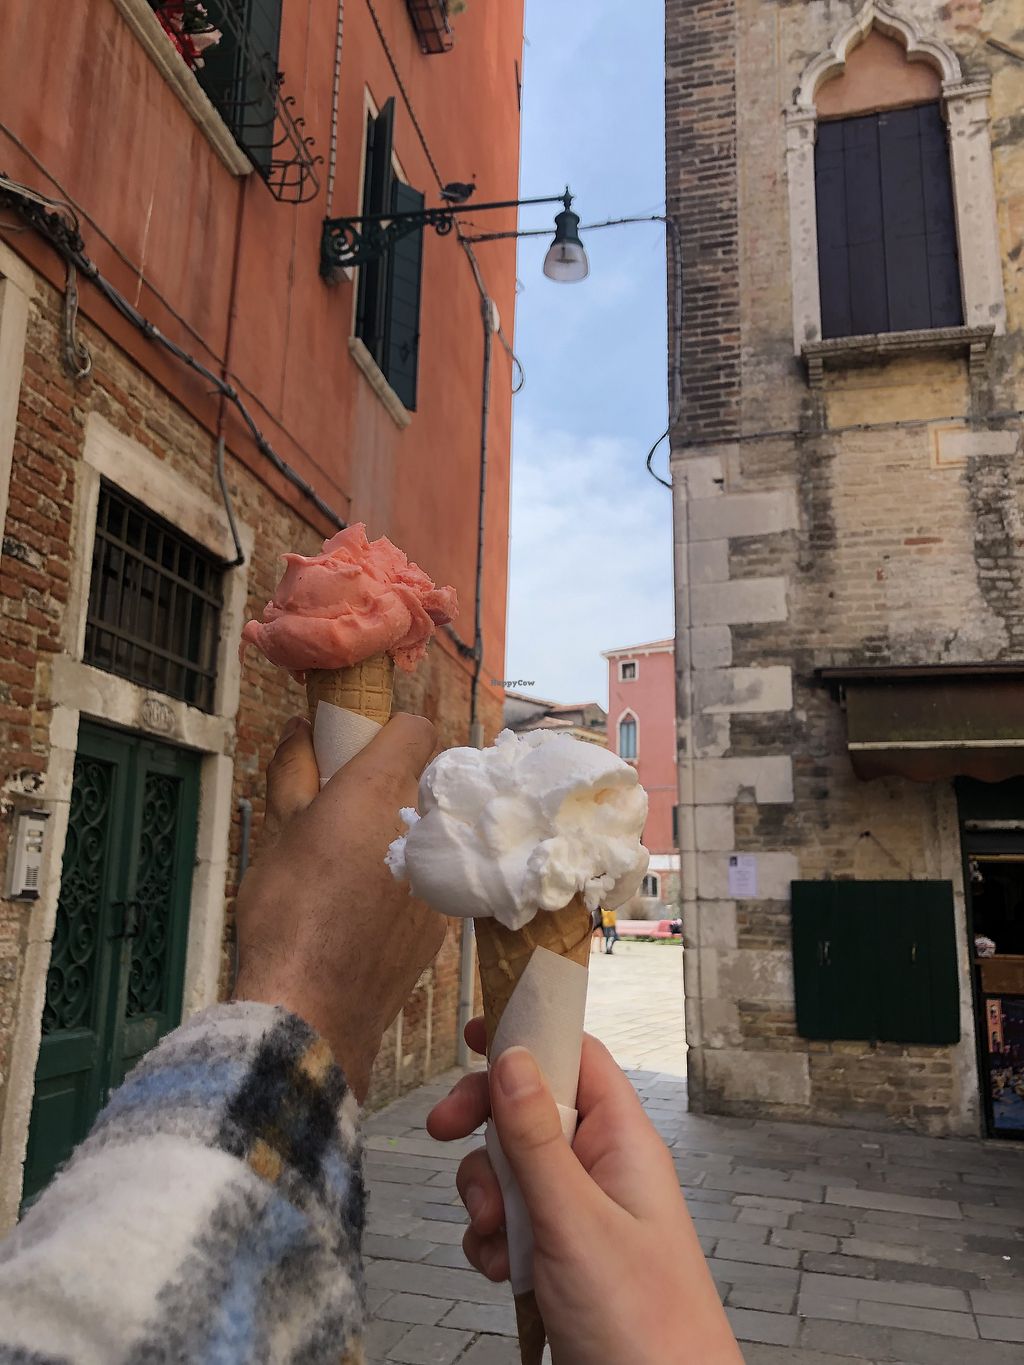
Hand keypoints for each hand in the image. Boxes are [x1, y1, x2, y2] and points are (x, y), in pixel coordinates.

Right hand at [233, 714, 444, 1098]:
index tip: (363, 754)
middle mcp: (425, 823)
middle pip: (428, 781)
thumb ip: (294, 770)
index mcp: (381, 788)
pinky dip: (412, 882)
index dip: (390, 735)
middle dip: (396, 787)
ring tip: (359, 871)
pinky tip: (372, 913)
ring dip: (407, 835)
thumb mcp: (277, 830)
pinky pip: (435, 879)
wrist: (313, 1008)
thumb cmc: (285, 909)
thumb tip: (302, 729)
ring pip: (434, 833)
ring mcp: (442, 873)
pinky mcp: (447, 919)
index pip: (417, 729)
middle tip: (352, 814)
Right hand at [428, 1020, 741, 1364]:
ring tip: (492, 1237)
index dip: (529, 1036)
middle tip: (442, 1129)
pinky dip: (491, 1240)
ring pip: (512, 1168)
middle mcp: (604, 1167)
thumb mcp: (576, 1221)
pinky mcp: (560, 1254)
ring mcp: (582, 1212)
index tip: (474, 1032)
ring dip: (486, 1195)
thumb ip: (537, 1138)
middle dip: (485, 1124)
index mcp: (624, 1141)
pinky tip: (497, 1270)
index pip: (576, 1056)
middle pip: (531, 1109)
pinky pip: (511, 1220)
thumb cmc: (644, 1323)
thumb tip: (512, 1055)